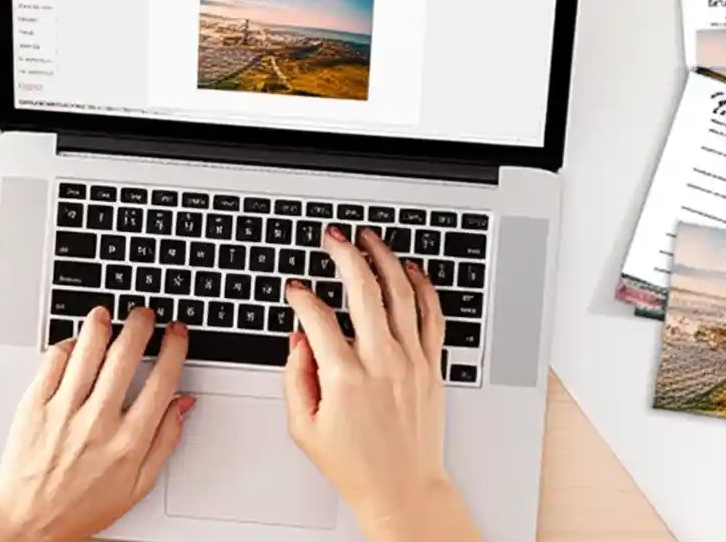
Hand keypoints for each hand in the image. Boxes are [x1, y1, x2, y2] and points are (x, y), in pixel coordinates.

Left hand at [0, 307, 193, 541]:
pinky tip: (75, 342)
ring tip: (108, 314)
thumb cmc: (82, 508)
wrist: (28, 524)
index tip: (176, 333)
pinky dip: (66, 346)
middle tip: (145, 313)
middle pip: (126, 356)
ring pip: (87, 352)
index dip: (174, 348)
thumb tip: (183, 404)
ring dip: (101, 325)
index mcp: (128, 442)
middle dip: (140, 325)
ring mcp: (63, 413)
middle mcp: (98, 423)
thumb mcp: (138, 485)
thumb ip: (165, 441)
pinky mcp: (33, 408)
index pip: (162, 380)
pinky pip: (52, 364)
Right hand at [283, 227, 481, 541]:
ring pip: (401, 293)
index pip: (318, 318)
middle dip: (344, 254)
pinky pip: (431, 315)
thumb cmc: (355, 465)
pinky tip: (409, 269)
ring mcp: (412, 362)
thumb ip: (294, 379)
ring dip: (383, 258)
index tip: (295, 288)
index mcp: (345, 379)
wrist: (403, 488)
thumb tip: (299, 340)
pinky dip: (422, 286)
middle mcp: (382, 363)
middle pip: (363, 290)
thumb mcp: (304, 428)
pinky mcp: (431, 366)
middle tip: (333, 237)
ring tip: (369, 239)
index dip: (302, 296)